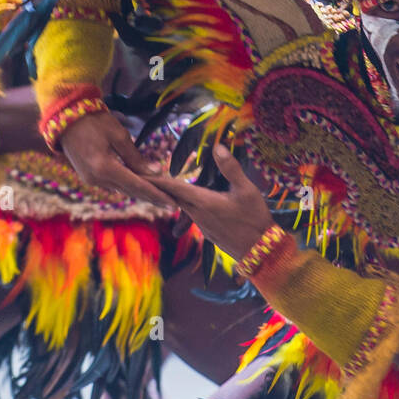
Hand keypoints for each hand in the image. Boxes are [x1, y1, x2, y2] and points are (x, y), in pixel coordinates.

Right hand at [59, 110, 174, 210]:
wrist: (66, 119)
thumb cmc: (94, 122)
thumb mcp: (119, 136)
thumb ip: (136, 157)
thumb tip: (156, 172)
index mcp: (104, 169)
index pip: (137, 186)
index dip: (156, 195)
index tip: (173, 203)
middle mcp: (97, 180)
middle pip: (130, 191)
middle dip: (152, 198)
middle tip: (172, 204)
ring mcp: (91, 180)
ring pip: (122, 189)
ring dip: (141, 193)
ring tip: (161, 198)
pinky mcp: (89, 177)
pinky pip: (113, 185)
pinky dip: (129, 186)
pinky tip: (141, 188)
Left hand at [148, 145, 273, 260]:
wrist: (260, 251)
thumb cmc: (254, 219)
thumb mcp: (246, 190)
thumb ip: (231, 168)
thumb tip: (217, 147)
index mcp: (203, 202)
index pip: (173, 188)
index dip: (156, 179)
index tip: (139, 173)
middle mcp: (197, 214)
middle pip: (173, 197)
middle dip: (158, 186)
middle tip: (144, 176)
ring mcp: (202, 225)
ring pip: (182, 206)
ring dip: (171, 195)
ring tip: (162, 185)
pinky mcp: (207, 231)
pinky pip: (191, 214)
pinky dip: (184, 204)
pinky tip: (188, 200)